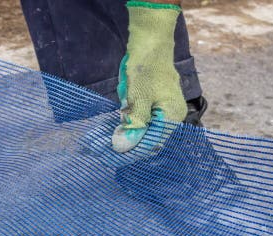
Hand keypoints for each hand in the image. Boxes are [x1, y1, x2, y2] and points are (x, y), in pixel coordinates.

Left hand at [112, 2, 187, 152]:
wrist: (150, 42)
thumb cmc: (146, 69)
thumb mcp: (137, 99)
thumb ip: (134, 125)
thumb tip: (125, 147)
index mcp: (172, 118)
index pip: (150, 144)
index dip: (130, 151)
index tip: (110, 155)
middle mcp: (171, 117)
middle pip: (146, 139)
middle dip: (124, 143)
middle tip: (101, 147)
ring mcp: (164, 109)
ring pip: (142, 130)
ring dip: (124, 132)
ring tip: (103, 135)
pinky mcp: (155, 103)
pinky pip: (141, 118)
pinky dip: (127, 121)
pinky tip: (115, 121)